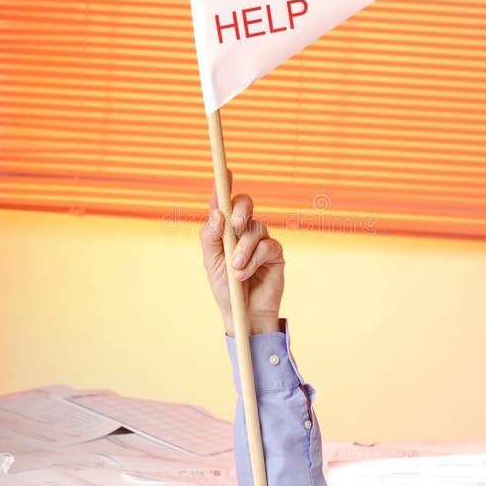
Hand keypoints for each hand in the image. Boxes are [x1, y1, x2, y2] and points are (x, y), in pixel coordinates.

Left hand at [200, 183, 284, 335]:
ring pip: (254, 229)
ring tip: (236, 270)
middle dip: (239, 210)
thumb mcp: (211, 263)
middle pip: (244, 205)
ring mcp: (260, 241)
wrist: (243, 314)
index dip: (223, 186)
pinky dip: (254, 260)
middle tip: (234, 226)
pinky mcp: (274, 254)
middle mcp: (242, 231)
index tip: (224, 171)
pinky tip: (245, 273)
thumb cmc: (225, 288)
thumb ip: (211, 238)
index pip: (222, 203)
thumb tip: (217, 214)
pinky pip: (267, 246)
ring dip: (243, 249)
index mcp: (224, 230)